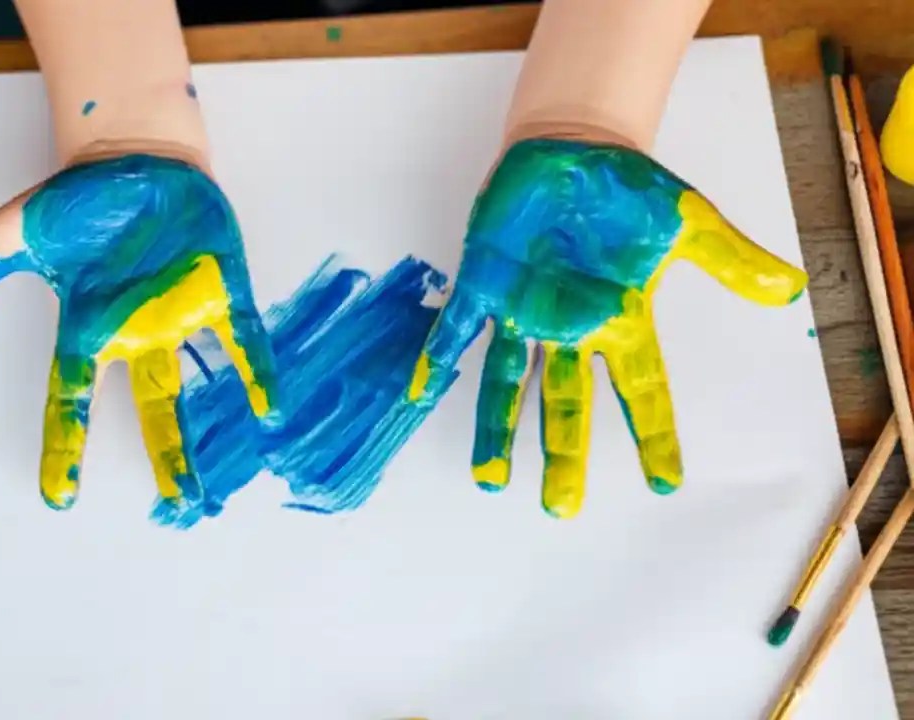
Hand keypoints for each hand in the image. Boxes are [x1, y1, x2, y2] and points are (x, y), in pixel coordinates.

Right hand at [0, 152, 276, 522]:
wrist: (133, 159)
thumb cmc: (78, 200)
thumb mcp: (18, 229)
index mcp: (87, 325)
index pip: (72, 396)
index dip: (64, 446)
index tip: (58, 496)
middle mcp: (135, 332)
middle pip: (149, 407)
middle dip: (162, 455)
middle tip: (177, 506)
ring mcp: (179, 313)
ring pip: (190, 384)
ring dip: (201, 432)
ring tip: (211, 486)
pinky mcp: (217, 286)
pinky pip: (239, 336)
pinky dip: (253, 369)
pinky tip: (268, 408)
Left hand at [408, 138, 807, 517]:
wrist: (573, 147)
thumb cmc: (627, 190)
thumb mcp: (687, 221)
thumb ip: (729, 260)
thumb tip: (790, 290)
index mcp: (619, 322)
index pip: (641, 391)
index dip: (652, 437)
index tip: (664, 482)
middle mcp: (569, 330)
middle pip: (566, 405)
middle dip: (562, 454)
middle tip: (560, 507)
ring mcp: (522, 311)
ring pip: (506, 383)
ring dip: (497, 429)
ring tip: (488, 479)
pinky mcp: (483, 282)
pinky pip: (456, 328)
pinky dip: (438, 357)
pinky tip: (420, 390)